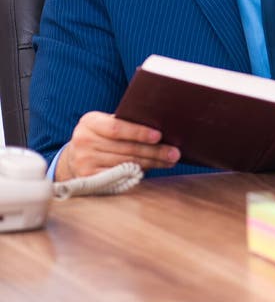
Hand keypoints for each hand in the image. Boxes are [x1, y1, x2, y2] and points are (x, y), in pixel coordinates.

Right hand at [55, 111, 180, 180]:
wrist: (73, 158)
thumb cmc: (100, 136)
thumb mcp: (105, 123)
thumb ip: (124, 122)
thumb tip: (159, 125)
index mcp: (89, 122)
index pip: (116, 127)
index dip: (138, 132)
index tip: (159, 136)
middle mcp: (84, 141)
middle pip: (125, 148)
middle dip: (154, 151)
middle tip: (174, 153)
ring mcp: (84, 162)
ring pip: (125, 163)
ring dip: (151, 163)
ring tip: (169, 161)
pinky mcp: (88, 179)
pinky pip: (118, 176)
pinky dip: (136, 173)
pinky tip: (151, 170)